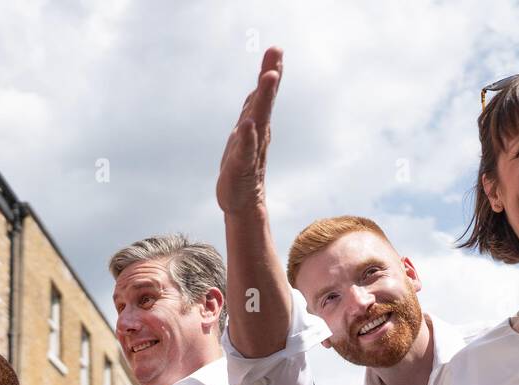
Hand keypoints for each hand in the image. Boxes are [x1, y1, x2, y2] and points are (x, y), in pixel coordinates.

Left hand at [216, 47, 281, 215]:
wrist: (242, 201)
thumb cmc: (242, 164)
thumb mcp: (246, 132)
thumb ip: (254, 107)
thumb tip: (263, 81)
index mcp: (257, 123)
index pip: (265, 94)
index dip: (270, 71)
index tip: (276, 49)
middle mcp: (257, 133)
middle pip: (264, 102)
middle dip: (270, 78)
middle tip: (276, 55)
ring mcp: (251, 149)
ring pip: (258, 120)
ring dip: (263, 99)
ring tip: (269, 77)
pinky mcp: (241, 167)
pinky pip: (245, 150)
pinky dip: (247, 137)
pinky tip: (248, 125)